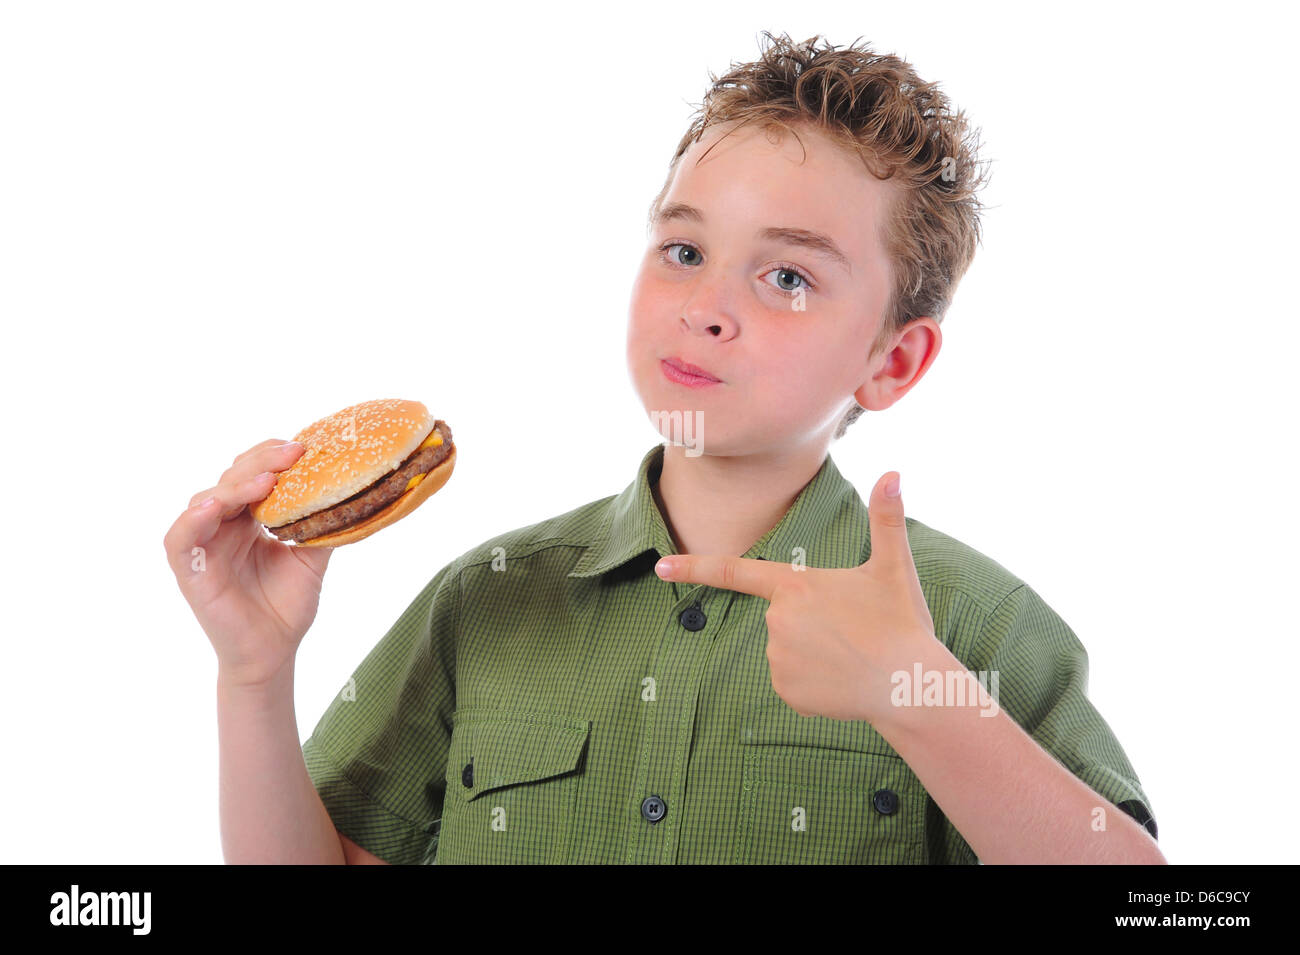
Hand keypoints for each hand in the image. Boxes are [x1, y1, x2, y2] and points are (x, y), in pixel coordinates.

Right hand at [164, 439, 333, 687]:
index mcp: (248, 518)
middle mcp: (222, 525)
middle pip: (231, 478)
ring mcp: (202, 545)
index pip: (253, 473)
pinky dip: (194, 519)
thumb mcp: (311, 557)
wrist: (274, 652)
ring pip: (207, 499)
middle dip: (261, 463)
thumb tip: (353, 491)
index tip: (303, 447)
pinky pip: (180, 538)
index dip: (272, 456)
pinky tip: (216, 507)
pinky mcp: (188, 569)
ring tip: (266, 483)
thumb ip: (322, 523)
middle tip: (292, 454)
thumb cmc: (286, 605)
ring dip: (234, 486)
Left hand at [654, 471, 936, 722]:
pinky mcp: (786, 691)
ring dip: (814, 653)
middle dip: (812, 623)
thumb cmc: (902, 623)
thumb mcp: (894, 567)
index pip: (734, 571)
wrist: (910, 686)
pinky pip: (792, 681)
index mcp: (795, 585)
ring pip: (787, 650)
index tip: (660, 566)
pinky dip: (815, 683)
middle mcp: (777, 621)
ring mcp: (778, 659)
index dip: (693, 567)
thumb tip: (895, 472)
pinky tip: (842, 681)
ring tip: (850, 656)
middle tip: (851, 631)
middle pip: (782, 617)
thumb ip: (887, 518)